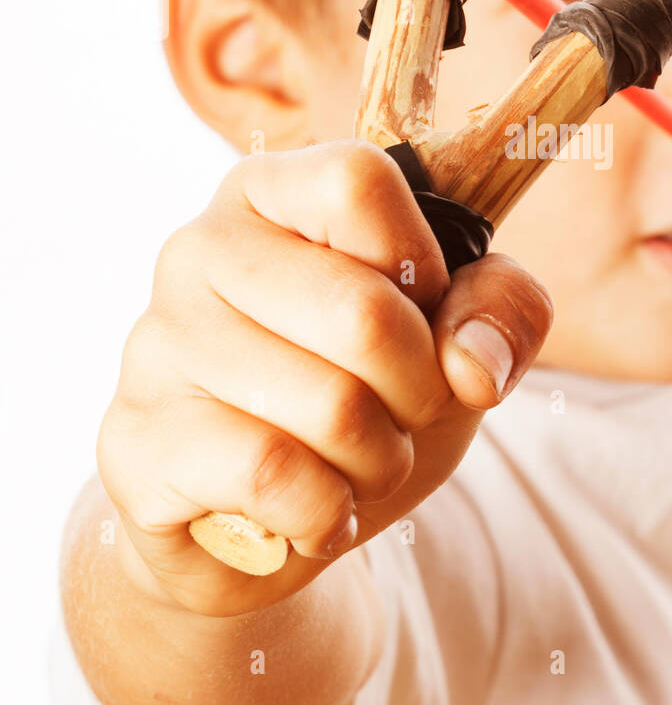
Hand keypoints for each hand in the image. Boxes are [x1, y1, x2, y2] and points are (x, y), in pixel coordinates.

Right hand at [97, 141, 551, 616]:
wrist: (261, 524)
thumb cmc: (361, 398)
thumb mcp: (453, 341)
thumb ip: (502, 311)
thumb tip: (473, 363)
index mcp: (272, 193)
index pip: (358, 179)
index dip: (422, 262)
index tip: (423, 313)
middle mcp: (199, 249)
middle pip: (364, 312)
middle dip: (421, 392)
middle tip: (400, 414)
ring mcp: (157, 343)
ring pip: (332, 407)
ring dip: (380, 462)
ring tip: (354, 465)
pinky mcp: (136, 439)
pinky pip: (275, 475)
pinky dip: (324, 513)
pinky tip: (311, 512)